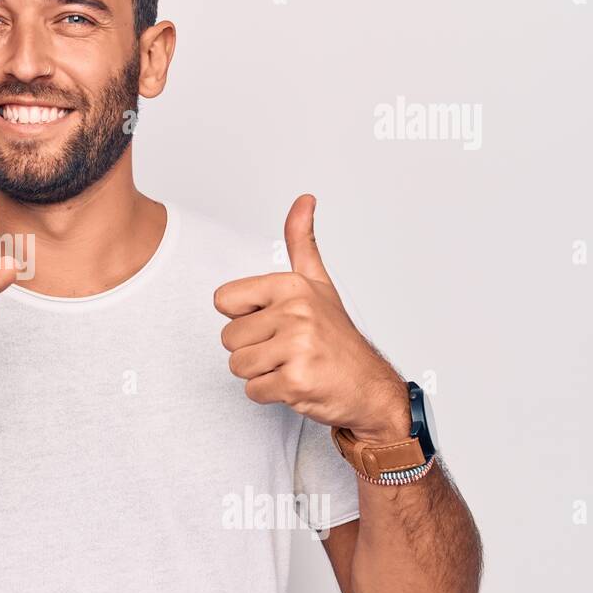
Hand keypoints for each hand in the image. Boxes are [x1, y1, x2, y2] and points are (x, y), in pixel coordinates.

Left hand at [213, 194, 410, 442]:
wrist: (369, 387)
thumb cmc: (336, 337)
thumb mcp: (318, 284)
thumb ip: (301, 242)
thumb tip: (304, 199)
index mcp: (291, 285)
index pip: (223, 300)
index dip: (243, 316)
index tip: (273, 321)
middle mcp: (296, 311)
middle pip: (228, 337)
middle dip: (252, 349)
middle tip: (285, 350)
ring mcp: (297, 346)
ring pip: (237, 365)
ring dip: (259, 373)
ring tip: (290, 365)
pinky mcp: (296, 381)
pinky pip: (252, 390)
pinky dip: (269, 393)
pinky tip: (296, 384)